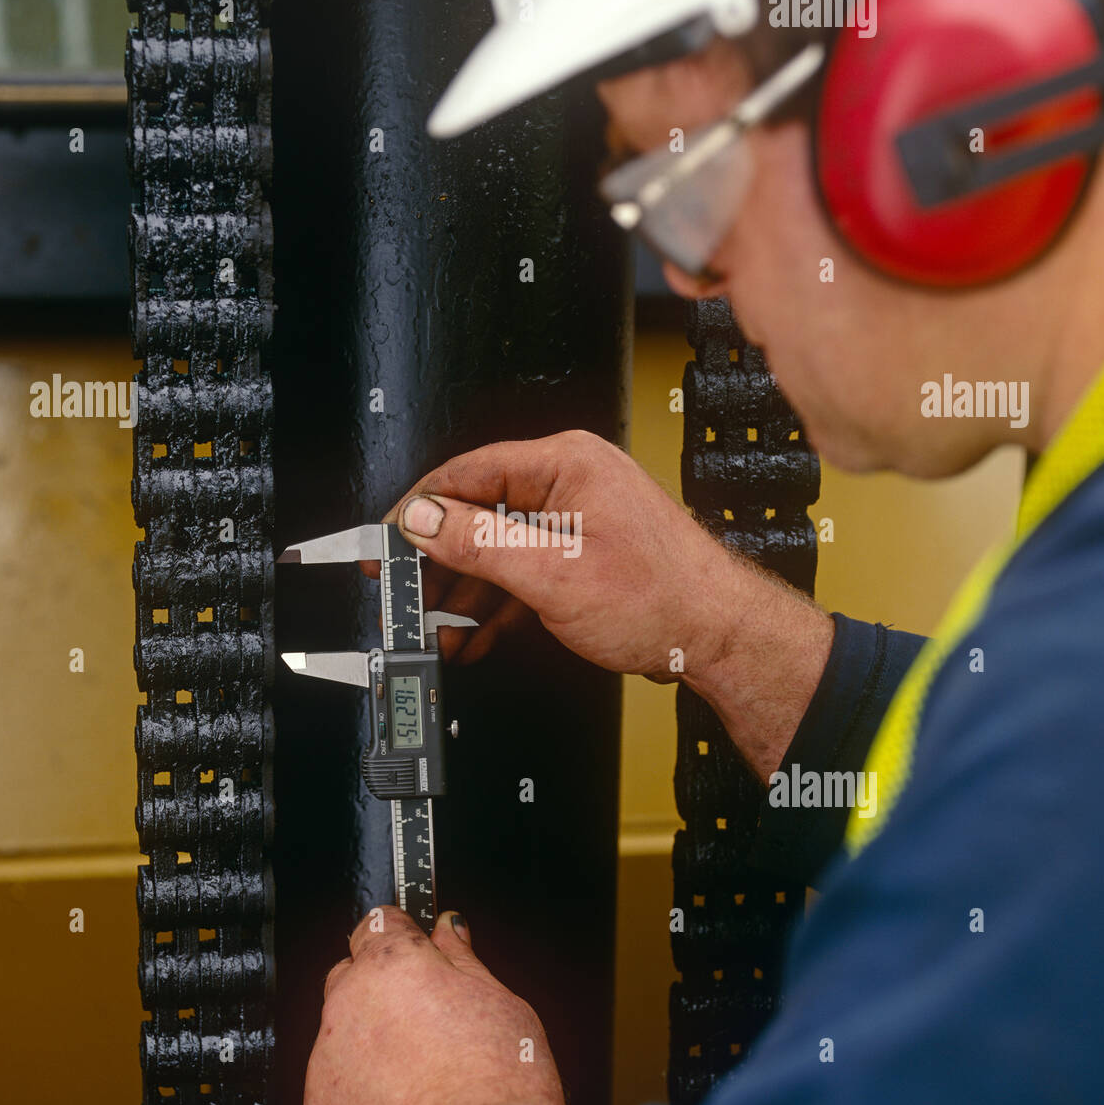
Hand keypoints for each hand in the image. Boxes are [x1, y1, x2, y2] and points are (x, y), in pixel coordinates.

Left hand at [304, 906, 566, 1104]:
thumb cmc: (497, 1084)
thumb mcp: (499, 1001)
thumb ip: (462, 958)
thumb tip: (449, 929)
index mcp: (394, 964)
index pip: (379, 922)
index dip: (402, 935)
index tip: (417, 948)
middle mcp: (350, 1001)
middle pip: (353, 974)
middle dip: (382, 986)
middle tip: (428, 1018)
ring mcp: (328, 1056)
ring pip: (343, 1032)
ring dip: (371, 1040)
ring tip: (421, 1074)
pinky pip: (336, 1083)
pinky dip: (361, 1089)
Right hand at [374, 429, 832, 776]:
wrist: (718, 639)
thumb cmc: (662, 598)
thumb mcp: (551, 571)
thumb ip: (478, 542)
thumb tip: (422, 519)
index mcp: (566, 464)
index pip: (467, 472)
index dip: (419, 509)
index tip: (385, 541)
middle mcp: (571, 483)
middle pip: (479, 513)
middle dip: (440, 562)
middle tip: (403, 593)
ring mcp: (577, 521)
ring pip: (498, 549)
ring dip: (465, 594)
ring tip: (435, 628)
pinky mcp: (583, 557)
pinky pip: (523, 572)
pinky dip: (497, 605)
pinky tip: (473, 636)